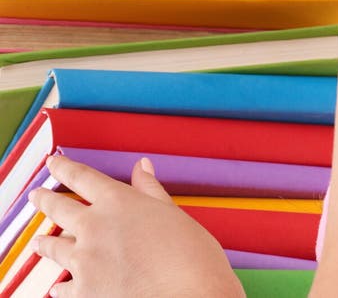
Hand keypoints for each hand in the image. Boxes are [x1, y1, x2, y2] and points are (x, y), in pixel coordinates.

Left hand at [29, 154, 244, 297]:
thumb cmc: (190, 259)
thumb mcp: (173, 214)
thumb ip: (151, 191)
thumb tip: (142, 167)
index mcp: (118, 202)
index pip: (82, 177)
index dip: (64, 168)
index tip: (53, 163)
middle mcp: (95, 228)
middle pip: (59, 209)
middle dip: (44, 200)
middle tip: (36, 195)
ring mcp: (86, 262)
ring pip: (54, 247)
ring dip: (45, 243)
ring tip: (38, 242)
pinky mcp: (84, 294)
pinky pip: (63, 288)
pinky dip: (59, 288)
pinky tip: (57, 289)